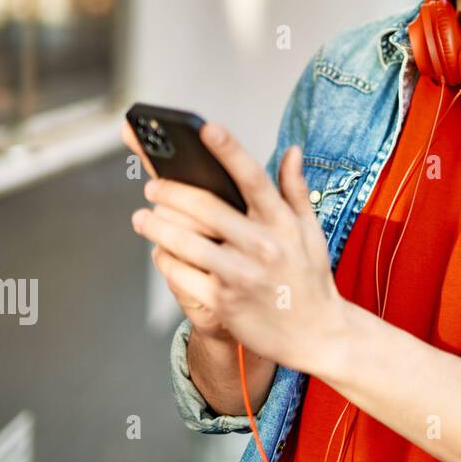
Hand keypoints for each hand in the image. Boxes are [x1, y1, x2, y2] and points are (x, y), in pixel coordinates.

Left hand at [126, 118, 346, 370]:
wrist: (318, 334)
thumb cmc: (310, 277)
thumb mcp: (310, 232)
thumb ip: (295, 190)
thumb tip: (292, 150)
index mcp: (283, 222)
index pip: (254, 177)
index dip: (229, 150)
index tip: (206, 127)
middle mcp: (262, 245)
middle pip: (205, 207)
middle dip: (170, 191)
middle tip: (152, 186)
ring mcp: (240, 275)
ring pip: (183, 241)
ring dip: (155, 225)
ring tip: (143, 217)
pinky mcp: (223, 301)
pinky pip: (180, 274)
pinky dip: (164, 259)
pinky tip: (159, 252)